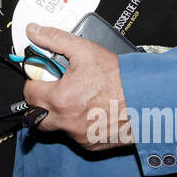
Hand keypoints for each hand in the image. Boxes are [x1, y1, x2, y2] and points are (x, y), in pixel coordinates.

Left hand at [22, 23, 128, 149]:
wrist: (147, 99)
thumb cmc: (119, 77)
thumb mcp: (84, 50)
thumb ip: (54, 39)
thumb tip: (34, 31)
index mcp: (60, 99)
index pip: (29, 93)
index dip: (35, 82)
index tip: (44, 77)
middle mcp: (67, 122)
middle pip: (36, 116)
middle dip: (41, 103)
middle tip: (55, 89)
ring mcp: (79, 136)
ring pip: (57, 126)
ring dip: (61, 114)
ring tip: (79, 98)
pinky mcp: (91, 145)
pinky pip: (75, 136)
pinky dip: (78, 124)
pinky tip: (92, 111)